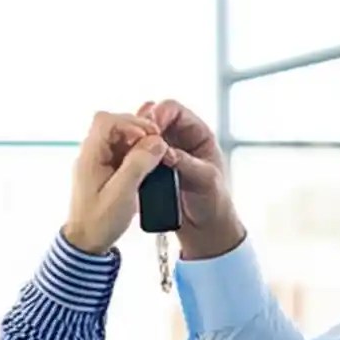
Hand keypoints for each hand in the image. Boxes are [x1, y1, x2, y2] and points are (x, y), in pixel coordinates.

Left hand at [62, 111, 169, 254]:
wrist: (87, 243)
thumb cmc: (99, 222)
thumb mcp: (122, 194)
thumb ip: (138, 165)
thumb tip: (155, 142)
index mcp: (89, 156)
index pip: (107, 121)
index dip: (131, 123)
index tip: (151, 137)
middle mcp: (91, 154)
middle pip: (114, 124)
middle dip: (138, 130)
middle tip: (155, 144)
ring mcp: (98, 161)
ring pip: (119, 136)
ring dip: (138, 142)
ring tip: (153, 156)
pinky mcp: (105, 169)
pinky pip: (122, 150)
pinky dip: (136, 153)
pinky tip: (146, 165)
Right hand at [138, 99, 245, 259]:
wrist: (205, 229)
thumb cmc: (214, 203)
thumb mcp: (205, 181)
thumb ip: (186, 164)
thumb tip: (166, 151)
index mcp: (199, 134)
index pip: (175, 111)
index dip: (160, 113)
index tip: (148, 126)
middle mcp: (180, 138)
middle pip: (154, 118)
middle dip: (142, 125)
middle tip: (132, 137)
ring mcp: (165, 152)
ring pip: (144, 135)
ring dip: (134, 139)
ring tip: (126, 149)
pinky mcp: (154, 168)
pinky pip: (139, 154)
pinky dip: (131, 154)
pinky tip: (125, 161)